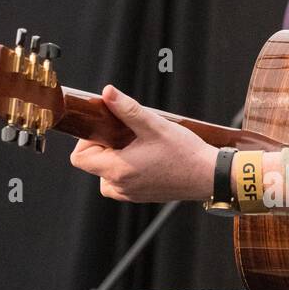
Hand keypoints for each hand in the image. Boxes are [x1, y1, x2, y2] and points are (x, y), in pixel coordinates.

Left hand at [69, 85, 217, 203]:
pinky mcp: (141, 196)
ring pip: (105, 175)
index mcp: (118, 169)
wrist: (209, 176)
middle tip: (124, 134)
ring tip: (136, 146)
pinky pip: (121, 183)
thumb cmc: (184, 153)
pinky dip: (126, 169)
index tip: (105, 130)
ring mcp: (130, 194)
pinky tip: (145, 157)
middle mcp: (120, 186)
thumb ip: (127, 109)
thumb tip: (107, 93)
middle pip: (92, 165)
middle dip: (103, 147)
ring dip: (113, 159)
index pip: (80, 158)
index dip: (86, 141)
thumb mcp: (155, 125)